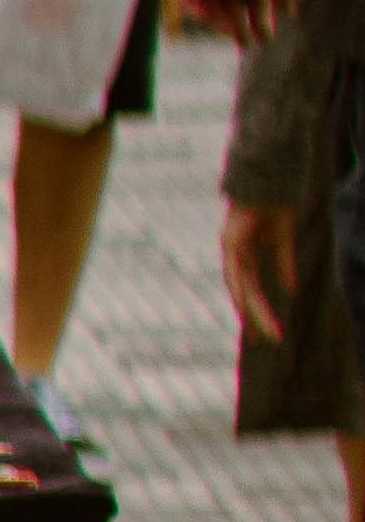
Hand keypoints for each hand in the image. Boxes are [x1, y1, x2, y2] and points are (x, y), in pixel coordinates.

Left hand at [173, 0, 297, 45]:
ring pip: (208, 2)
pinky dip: (192, 3)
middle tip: (246, 41)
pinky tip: (207, 11)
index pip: (253, 3)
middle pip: (230, 6)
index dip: (258, 20)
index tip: (264, 36)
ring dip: (217, 18)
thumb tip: (288, 11)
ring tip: (231, 28)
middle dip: (237, 25)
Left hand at [223, 200, 298, 346]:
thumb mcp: (283, 239)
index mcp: (246, 257)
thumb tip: (290, 289)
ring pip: (239, 287)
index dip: (255, 312)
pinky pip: (237, 269)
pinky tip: (247, 303)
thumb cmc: (273, 206)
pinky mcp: (231, 240)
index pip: (249, 291)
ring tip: (260, 329)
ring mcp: (231, 249)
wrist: (268, 180)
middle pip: (245, 294)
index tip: (261, 335)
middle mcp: (235, 256)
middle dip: (255, 318)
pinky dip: (242, 286)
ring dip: (249, 309)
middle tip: (267, 340)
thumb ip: (284, 262)